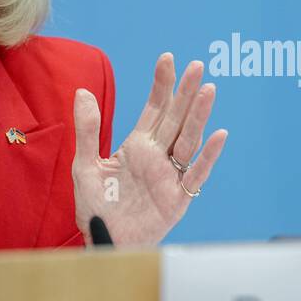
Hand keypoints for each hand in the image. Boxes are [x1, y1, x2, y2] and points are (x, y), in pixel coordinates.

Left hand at [72, 53, 227, 245]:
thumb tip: (82, 93)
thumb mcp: (85, 165)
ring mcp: (170, 176)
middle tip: (197, 66)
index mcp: (138, 145)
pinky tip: (218, 135)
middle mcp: (158, 156)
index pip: (154, 109)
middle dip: (186, 93)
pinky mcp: (179, 199)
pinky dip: (207, 156)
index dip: (162, 85)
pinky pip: (195, 174)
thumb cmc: (96, 207)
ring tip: (208, 90)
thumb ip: (88, 131)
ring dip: (199, 116)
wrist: (104, 242)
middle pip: (176, 119)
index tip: (168, 59)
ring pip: (188, 140)